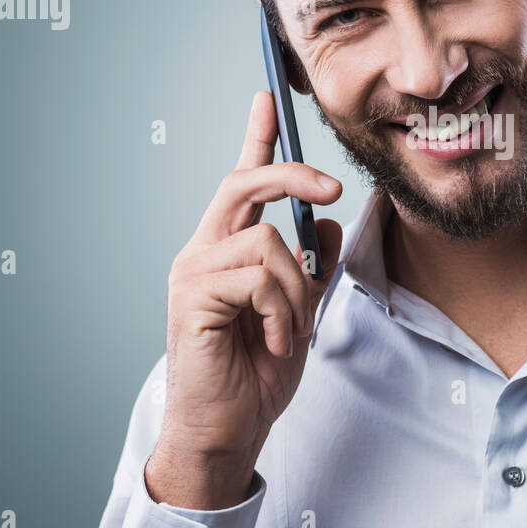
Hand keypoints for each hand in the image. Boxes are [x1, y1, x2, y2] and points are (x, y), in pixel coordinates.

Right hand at [146, 90, 342, 507]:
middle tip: (333, 186)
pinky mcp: (193, 299)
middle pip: (243, 185)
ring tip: (292, 330)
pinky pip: (259, 277)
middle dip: (292, 174)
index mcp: (226, 250)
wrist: (229, 429)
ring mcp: (193, 273)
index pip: (241, 183)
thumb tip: (331, 227)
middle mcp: (202, 252)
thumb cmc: (256, 374)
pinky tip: (278, 342)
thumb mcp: (301, 312)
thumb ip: (313, 269)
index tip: (267, 98)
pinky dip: (285, 311)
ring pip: (267, 241)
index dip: (256, 139)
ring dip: (298, 289)